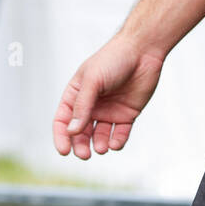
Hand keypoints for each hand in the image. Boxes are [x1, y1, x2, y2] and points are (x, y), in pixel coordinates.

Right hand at [52, 31, 165, 158]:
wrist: (143, 51)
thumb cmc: (114, 59)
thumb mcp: (93, 80)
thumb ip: (82, 106)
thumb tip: (72, 131)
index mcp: (77, 94)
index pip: (63, 119)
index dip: (61, 136)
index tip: (64, 151)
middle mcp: (92, 104)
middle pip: (80, 132)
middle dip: (81, 145)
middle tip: (84, 154)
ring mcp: (109, 110)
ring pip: (100, 136)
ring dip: (99, 144)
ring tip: (102, 148)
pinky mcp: (127, 114)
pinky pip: (120, 134)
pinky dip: (117, 142)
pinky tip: (115, 143)